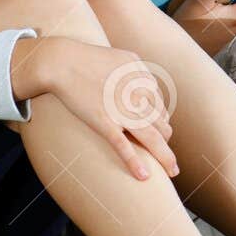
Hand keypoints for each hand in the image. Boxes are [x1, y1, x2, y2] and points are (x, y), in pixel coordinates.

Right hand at [21, 37, 177, 180]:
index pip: (160, 108)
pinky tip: (144, 177)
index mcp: (143, 80)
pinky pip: (123, 146)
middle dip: (167, 142)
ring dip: (165, 157)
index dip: (161, 123)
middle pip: (162, 125)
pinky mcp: (104, 122)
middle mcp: (138, 96)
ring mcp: (122, 110)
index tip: (159, 134)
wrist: (62, 61)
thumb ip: (139, 71)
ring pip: (152, 138)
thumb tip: (149, 85)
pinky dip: (135, 163)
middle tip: (169, 159)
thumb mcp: (123, 58)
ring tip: (173, 172)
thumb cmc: (88, 58)